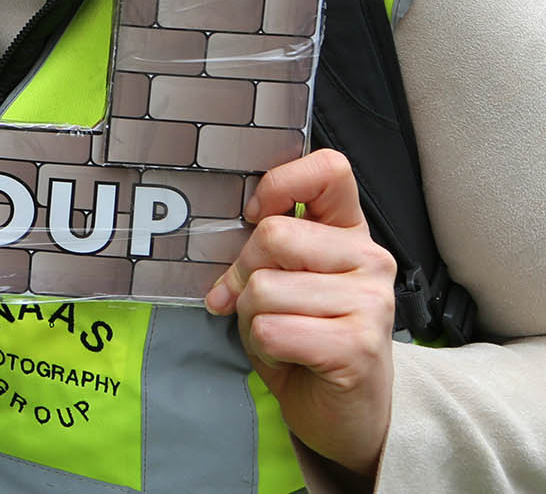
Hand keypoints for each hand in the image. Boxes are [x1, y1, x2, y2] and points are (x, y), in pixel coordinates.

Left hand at [205, 148, 396, 478]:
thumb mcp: (283, 281)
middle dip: (244, 274)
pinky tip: (292, 356)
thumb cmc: (305, 338)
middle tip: (256, 305)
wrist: (346, 412)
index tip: (255, 215)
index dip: (280, 184)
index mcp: (349, 233)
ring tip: (282, 334)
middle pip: (273, 235)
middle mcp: (370, 260)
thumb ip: (264, 249)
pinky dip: (264, 346)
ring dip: (253, 318)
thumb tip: (211, 236)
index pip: (329, 169)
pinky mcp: (359, 346)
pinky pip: (271, 329)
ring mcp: (372, 303)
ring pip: (264, 287)